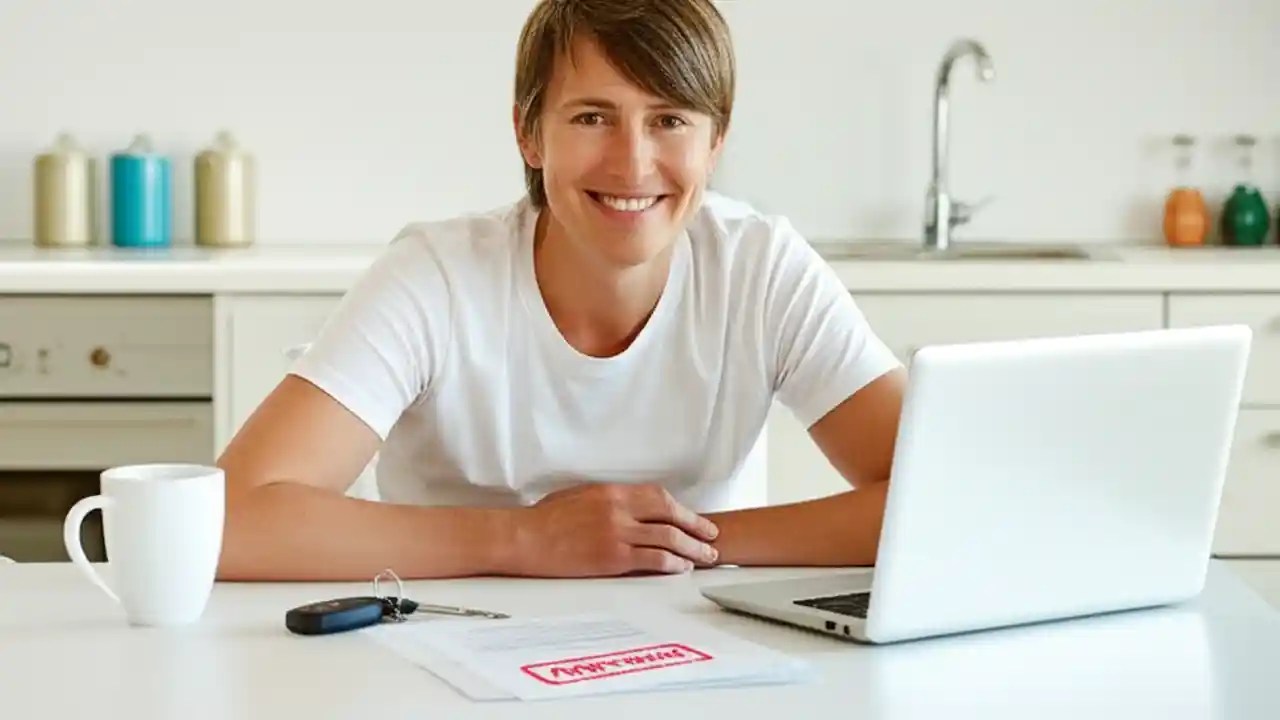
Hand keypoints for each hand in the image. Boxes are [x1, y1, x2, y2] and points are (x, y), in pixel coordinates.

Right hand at [511, 483, 719, 577]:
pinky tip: (681, 568)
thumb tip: (628, 509)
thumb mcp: (578, 497)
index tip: (693, 517)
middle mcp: (618, 508)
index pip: (657, 496)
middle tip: (711, 536)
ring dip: (692, 548)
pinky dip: (672, 564)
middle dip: (695, 526)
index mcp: (611, 491)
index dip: (681, 508)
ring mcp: (617, 532)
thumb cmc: (543, 521)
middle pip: (669, 514)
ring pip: (667, 538)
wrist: (523, 538)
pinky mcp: (612, 557)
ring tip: (705, 556)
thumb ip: (607, 501)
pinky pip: (652, 560)